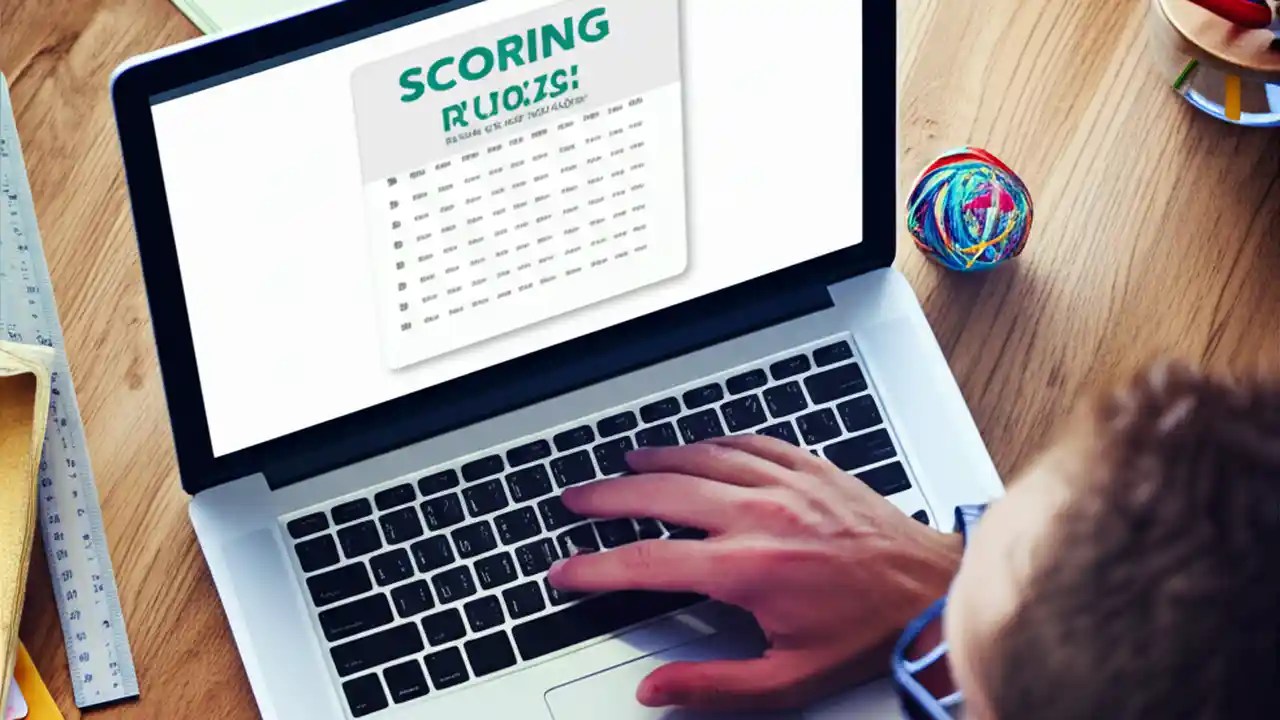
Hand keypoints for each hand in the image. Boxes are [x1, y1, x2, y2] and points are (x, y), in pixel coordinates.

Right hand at [548, 436, 962, 711]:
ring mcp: (784, 484)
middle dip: (607, 497)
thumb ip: (713, 686)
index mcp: (746, 569)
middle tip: (576, 500)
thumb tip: (656, 690)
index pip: (647, 562)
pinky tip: (696, 447)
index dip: (595, 568)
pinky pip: (747, 443)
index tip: (566, 570)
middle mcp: (758, 516)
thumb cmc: (865, 632)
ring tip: (624, 465)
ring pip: (699, 458)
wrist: (931, 590)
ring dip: (654, 460)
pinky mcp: (809, 467)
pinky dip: (711, 443)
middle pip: (660, 494)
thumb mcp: (788, 679)